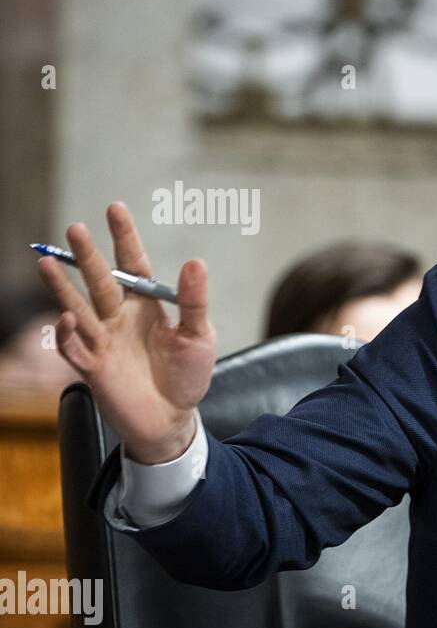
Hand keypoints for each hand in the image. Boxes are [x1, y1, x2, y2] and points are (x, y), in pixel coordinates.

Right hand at [35, 202, 215, 462]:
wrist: (173, 419)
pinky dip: (69, 334)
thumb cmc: (187, 376)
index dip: (123, 237)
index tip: (114, 208)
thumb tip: (196, 262)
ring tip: (46, 262)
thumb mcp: (199, 336)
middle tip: (74, 228)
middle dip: (87, 256)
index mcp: (146, 305)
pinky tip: (70, 318)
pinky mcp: (93, 367)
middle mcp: (119, 317)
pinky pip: (75, 347)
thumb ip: (194, 301)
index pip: (132, 264)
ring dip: (62, 287)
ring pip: (77, 308)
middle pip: (99, 281)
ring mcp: (103, 340)